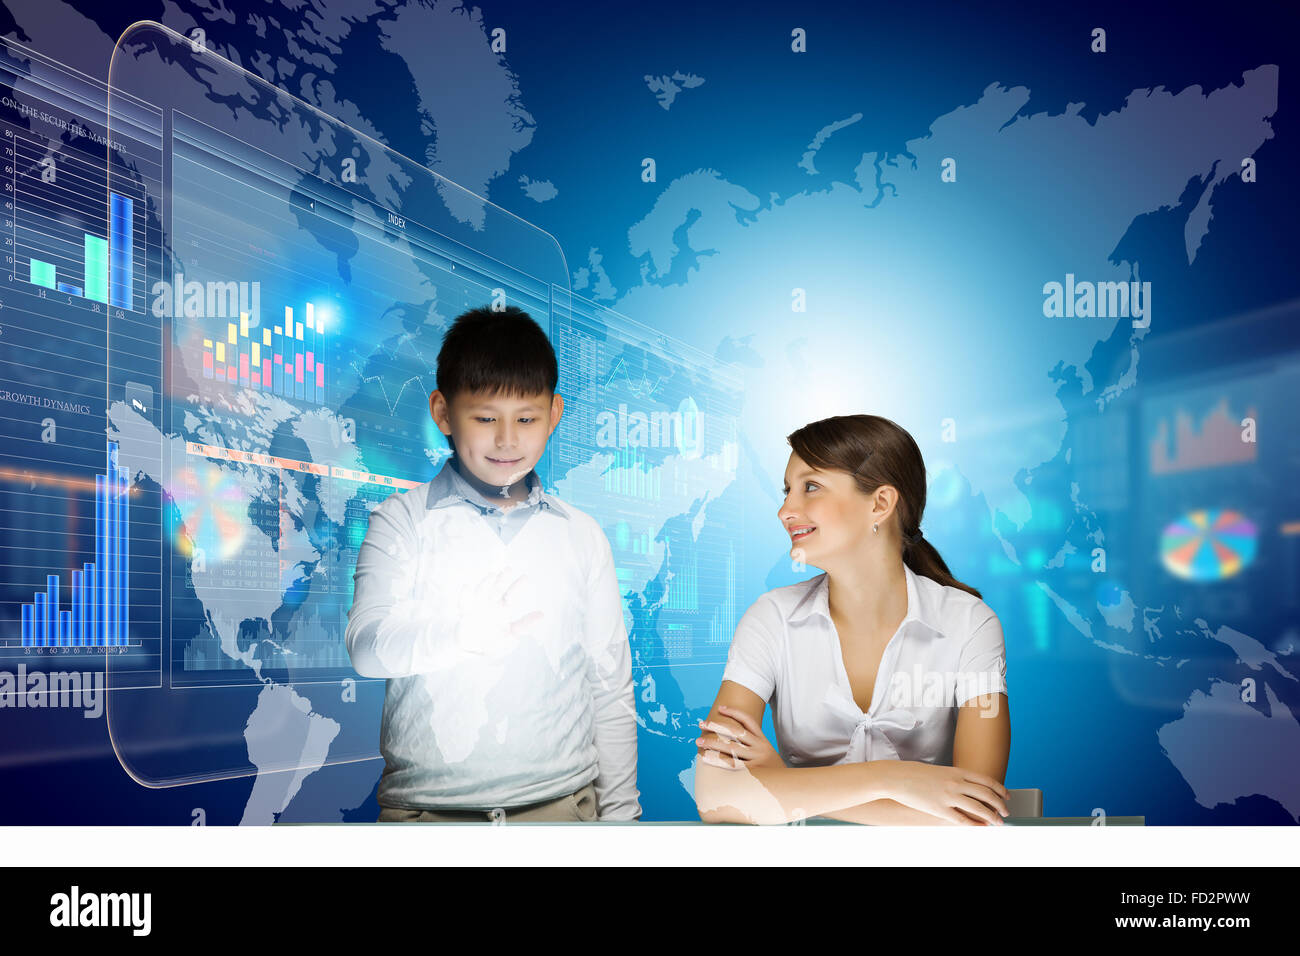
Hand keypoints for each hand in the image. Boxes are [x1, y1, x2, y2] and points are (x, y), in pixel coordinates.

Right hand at [455, 564, 543, 658]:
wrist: (473, 649)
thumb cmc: (495, 641)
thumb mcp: (512, 636)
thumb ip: (525, 626)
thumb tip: (542, 615)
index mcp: (504, 608)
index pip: (512, 595)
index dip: (518, 586)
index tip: (526, 577)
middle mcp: (491, 603)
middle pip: (497, 589)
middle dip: (502, 580)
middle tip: (509, 570)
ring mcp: (477, 606)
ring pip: (481, 591)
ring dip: (486, 583)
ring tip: (492, 576)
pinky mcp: (465, 613)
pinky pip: (464, 603)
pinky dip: (464, 595)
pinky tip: (467, 587)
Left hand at [695, 704, 782, 770]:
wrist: (790, 788)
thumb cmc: (773, 772)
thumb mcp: (768, 755)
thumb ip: (754, 746)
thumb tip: (732, 738)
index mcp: (763, 741)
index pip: (748, 721)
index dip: (734, 712)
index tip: (720, 708)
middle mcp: (760, 748)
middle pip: (736, 732)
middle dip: (717, 726)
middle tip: (701, 723)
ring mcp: (756, 760)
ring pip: (731, 747)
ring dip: (713, 742)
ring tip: (698, 740)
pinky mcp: (752, 773)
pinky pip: (731, 764)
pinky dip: (717, 760)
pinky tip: (706, 757)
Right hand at [869, 760, 1009, 825]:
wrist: (897, 778)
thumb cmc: (915, 773)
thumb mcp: (940, 771)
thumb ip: (955, 778)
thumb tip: (968, 788)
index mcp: (957, 771)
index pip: (986, 780)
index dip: (1000, 789)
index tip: (1007, 796)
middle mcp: (956, 783)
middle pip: (986, 795)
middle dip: (1000, 805)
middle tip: (1006, 812)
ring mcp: (949, 796)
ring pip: (979, 808)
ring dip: (992, 816)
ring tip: (998, 822)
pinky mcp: (940, 810)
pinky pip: (963, 820)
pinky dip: (975, 824)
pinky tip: (982, 827)